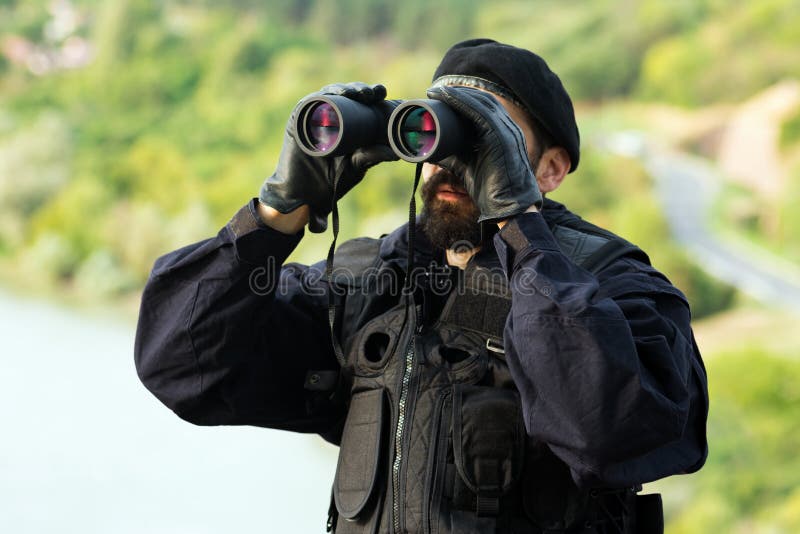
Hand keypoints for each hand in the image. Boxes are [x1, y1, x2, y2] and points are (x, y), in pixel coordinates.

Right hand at [259, 82, 397, 232]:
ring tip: (357, 94)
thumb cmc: (332, 178)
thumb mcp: (358, 164)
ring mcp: (315, 115)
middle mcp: (333, 114)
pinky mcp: (299, 119)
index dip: (374, 94)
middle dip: (361, 90)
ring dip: (344, 89)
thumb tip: (397, 154)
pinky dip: (321, 96)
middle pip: (349, 94)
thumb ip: (374, 156)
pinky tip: (333, 94)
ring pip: (331, 94)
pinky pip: (310, 103)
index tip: (383, 93)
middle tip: (372, 94)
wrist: (305, 194)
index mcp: (350, 122)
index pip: (363, 102)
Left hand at [426, 85, 541, 222]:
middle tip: (435, 92)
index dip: (462, 99)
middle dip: (457, 94)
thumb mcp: (467, 166)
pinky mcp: (502, 137)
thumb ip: (454, 155)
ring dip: (457, 95)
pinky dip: (463, 103)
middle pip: (482, 101)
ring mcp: (506, 131)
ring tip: (437, 92)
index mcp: (503, 132)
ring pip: (480, 103)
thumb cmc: (490, 191)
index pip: (483, 107)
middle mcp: (507, 128)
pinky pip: (481, 112)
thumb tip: (431, 148)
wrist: (509, 208)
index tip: (441, 97)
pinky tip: (449, 98)